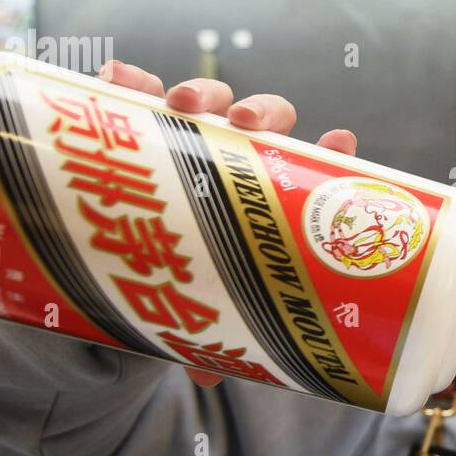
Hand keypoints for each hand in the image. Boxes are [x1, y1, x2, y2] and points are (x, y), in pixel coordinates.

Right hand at [95, 59, 358, 387]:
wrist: (129, 247)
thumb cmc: (188, 271)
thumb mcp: (204, 300)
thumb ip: (212, 327)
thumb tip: (208, 373)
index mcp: (268, 190)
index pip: (310, 162)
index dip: (331, 150)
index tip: (342, 140)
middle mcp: (235, 152)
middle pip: (263, 117)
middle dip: (261, 111)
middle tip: (246, 125)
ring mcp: (187, 132)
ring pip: (207, 100)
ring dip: (200, 93)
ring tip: (183, 105)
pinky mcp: (136, 123)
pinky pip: (131, 94)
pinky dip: (125, 83)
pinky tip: (113, 82)